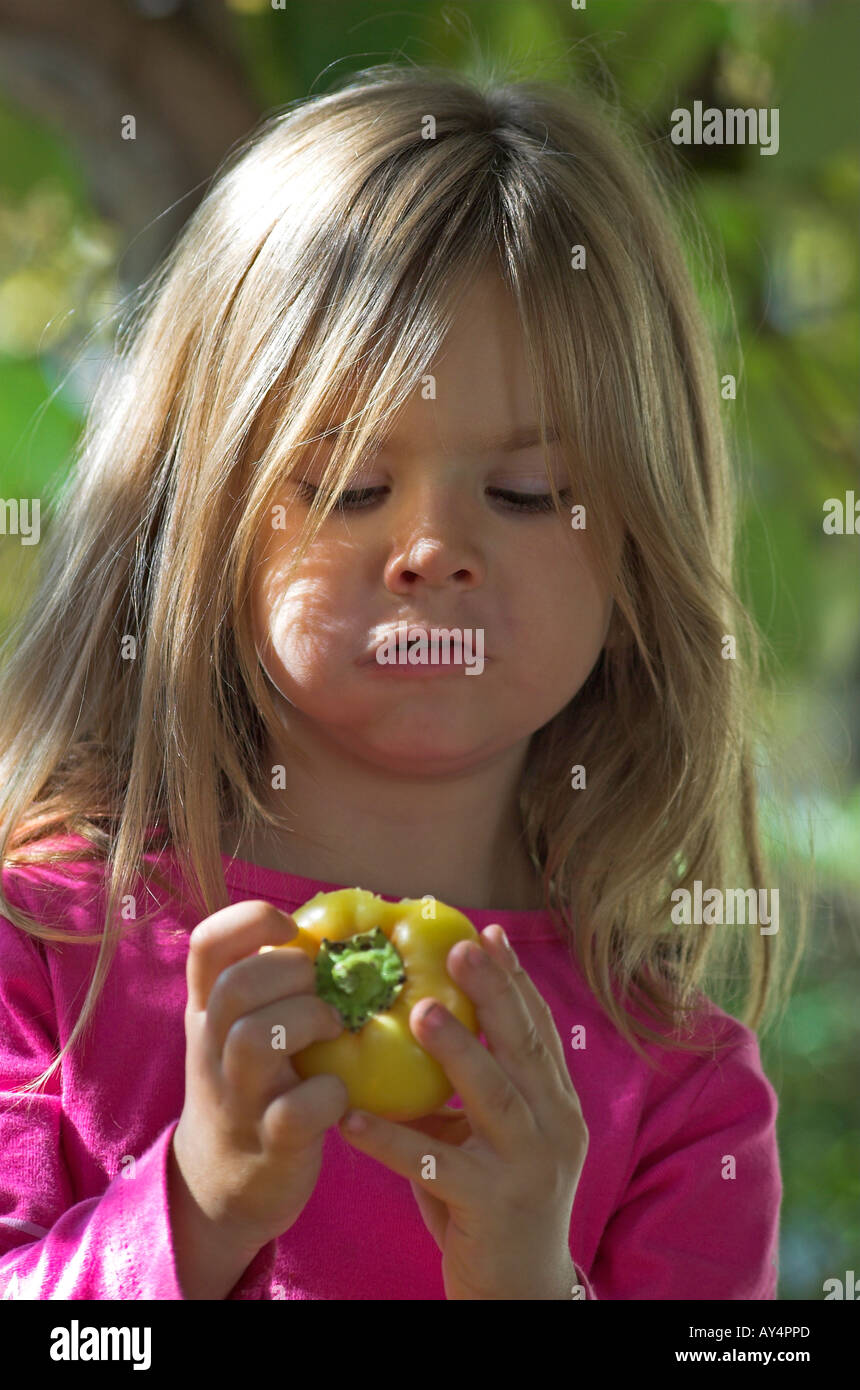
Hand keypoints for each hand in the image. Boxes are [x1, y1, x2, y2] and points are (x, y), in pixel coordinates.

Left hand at [337, 924, 588, 1298]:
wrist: (520, 1291)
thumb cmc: (497, 1201)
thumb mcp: (494, 1138)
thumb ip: (469, 1090)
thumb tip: (418, 1023)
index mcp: (558, 1104)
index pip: (538, 1030)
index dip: (514, 980)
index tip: (487, 933)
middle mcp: (555, 1128)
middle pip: (524, 1048)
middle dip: (494, 993)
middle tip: (460, 947)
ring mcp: (528, 1167)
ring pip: (493, 1097)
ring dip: (456, 1051)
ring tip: (420, 1012)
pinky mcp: (491, 1206)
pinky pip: (435, 1166)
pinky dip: (393, 1140)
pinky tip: (354, 1119)